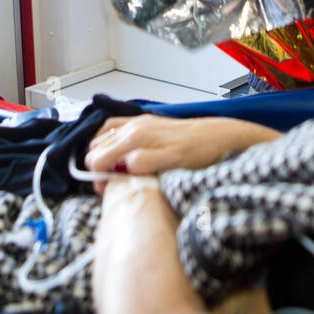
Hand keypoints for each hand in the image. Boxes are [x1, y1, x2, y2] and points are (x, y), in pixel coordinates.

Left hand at [85, 114, 280, 193]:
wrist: (220, 138)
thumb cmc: (187, 142)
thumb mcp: (154, 136)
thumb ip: (131, 146)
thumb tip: (110, 166)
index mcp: (133, 124)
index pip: (95, 140)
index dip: (94, 160)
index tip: (101, 175)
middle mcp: (137, 128)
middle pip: (95, 152)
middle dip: (96, 173)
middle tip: (108, 188)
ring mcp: (151, 140)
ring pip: (106, 156)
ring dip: (107, 177)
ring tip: (119, 189)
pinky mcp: (169, 153)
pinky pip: (136, 163)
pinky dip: (131, 174)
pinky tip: (138, 183)